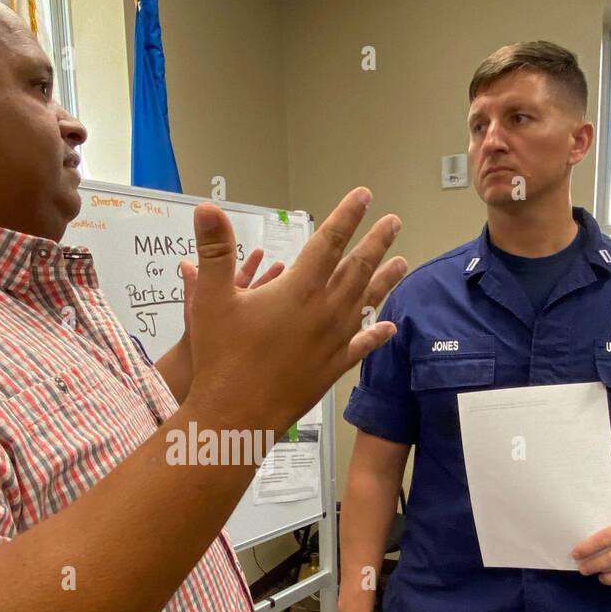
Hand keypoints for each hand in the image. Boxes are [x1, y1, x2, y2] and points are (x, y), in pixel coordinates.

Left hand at [179, 247, 285, 356]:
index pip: (242, 278)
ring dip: (278, 296)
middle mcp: (240, 312)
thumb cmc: (194, 336)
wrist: (198, 366)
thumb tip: (185, 261)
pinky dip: (279, 316)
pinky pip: (269, 326)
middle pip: (258, 291)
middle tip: (284, 264)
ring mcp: (248, 326)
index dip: (251, 265)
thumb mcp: (194, 307)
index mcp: (227, 299)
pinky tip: (294, 310)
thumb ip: (192, 284)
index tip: (261, 251)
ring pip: (265, 308)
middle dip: (271, 278)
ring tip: (295, 283)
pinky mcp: (255, 339)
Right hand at [186, 188, 406, 435]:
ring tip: (403, 262)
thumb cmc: (221, 356)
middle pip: (357, 268)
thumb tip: (207, 207)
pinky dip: (376, 334)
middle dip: (376, 241)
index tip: (363, 195)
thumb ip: (215, 250)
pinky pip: (361, 346)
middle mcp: (324, 311)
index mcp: (298, 289)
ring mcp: (332, 342)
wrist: (237, 416)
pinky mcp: (332, 369)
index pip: (329, 241)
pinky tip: (390, 327)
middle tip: (394, 222)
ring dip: (385, 280)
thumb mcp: (210, 298)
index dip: (346, 216)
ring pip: (366, 303)